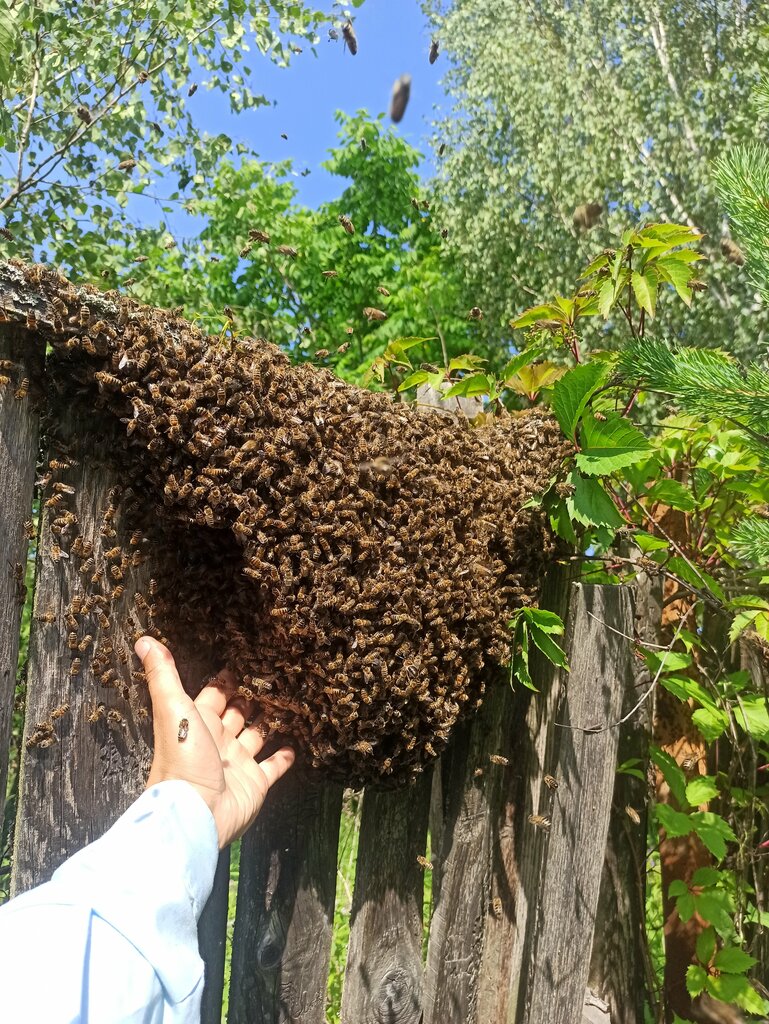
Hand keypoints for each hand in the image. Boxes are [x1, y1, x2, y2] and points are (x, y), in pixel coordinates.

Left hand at [135, 636, 294, 848]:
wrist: (195, 812)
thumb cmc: (182, 757)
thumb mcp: (172, 708)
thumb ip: (162, 674)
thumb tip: (143, 640)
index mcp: (199, 722)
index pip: (215, 694)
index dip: (226, 680)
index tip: (245, 660)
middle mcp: (218, 741)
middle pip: (237, 714)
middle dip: (251, 698)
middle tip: (273, 679)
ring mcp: (238, 763)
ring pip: (257, 736)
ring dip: (269, 722)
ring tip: (289, 704)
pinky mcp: (256, 783)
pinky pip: (273, 767)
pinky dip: (284, 757)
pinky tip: (296, 744)